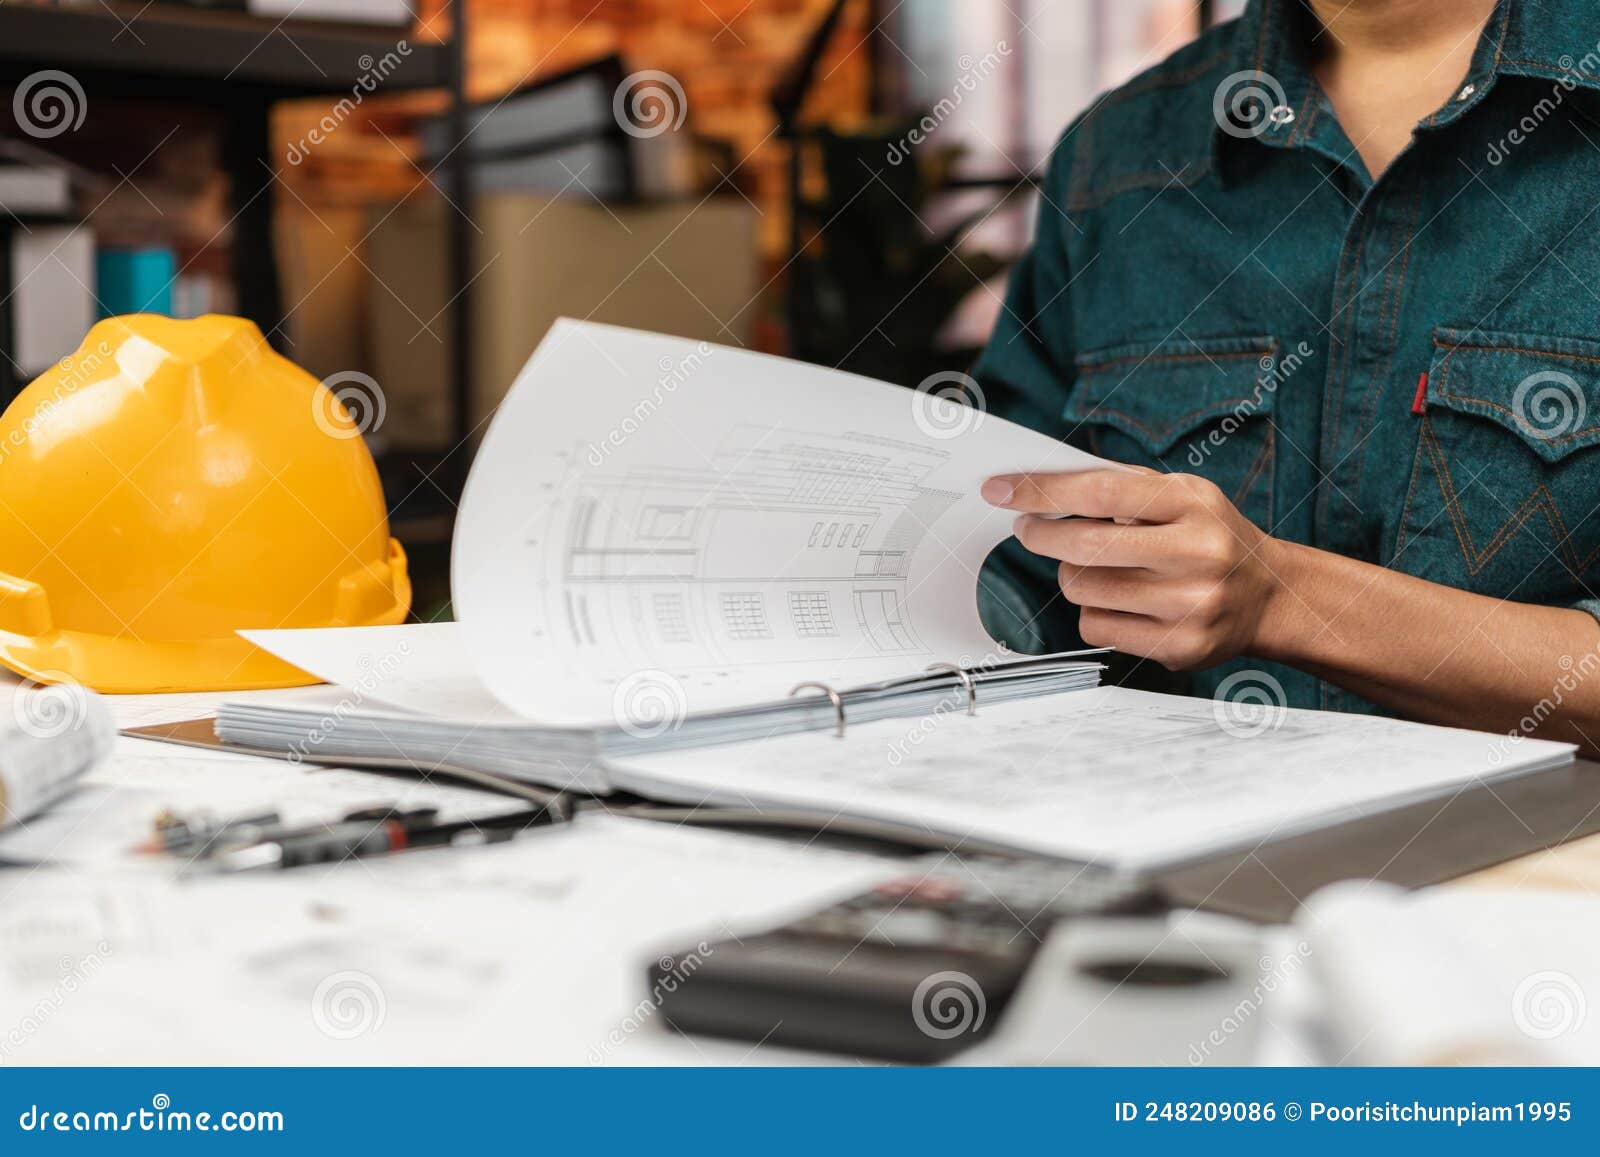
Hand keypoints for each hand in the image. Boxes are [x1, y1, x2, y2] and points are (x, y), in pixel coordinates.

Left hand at [982, 468, 1286, 669]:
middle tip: (1028, 527)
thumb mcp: (1181, 494)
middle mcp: (1196, 554)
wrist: (1267, 595)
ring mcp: (1189, 606)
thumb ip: (1120, 487)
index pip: (1100, 493)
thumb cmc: (1207, 535)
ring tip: (1094, 566)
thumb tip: (1040, 486)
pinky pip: (1095, 627)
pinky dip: (1093, 610)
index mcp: (1193, 504)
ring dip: (1071, 575)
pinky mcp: (1179, 647)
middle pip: (1083, 549)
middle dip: (1041, 535)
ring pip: (1082, 590)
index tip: (1000, 490)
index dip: (1041, 491)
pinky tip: (1119, 600)